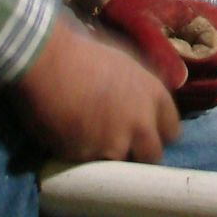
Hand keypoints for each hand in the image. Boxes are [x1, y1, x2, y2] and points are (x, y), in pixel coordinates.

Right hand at [8, 19, 179, 161]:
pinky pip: (88, 164)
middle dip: (138, 152)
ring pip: (119, 163)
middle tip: (118, 144)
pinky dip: (80, 156)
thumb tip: (144, 100)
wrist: (45, 60)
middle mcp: (141, 123)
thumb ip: (141, 86)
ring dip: (107, 155)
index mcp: (153, 95)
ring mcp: (115, 143)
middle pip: (152, 155)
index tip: (144, 133)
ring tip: (88, 139)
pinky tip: (67, 138)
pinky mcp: (87, 157)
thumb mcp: (124, 61)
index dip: (156, 133)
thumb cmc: (82, 51)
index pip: (171, 130)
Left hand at [49, 0, 216, 110]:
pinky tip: (167, 90)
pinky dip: (191, 96)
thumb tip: (181, 82)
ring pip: (215, 87)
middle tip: (167, 88)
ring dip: (194, 96)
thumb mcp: (141, 27)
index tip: (170, 74)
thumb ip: (161, 50)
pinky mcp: (199, 62)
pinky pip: (204, 88)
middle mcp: (215, 35)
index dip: (198, 74)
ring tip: (165, 89)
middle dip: (197, 90)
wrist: (119, 1)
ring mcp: (208, 50)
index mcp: (208, 20)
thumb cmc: (129, 10)